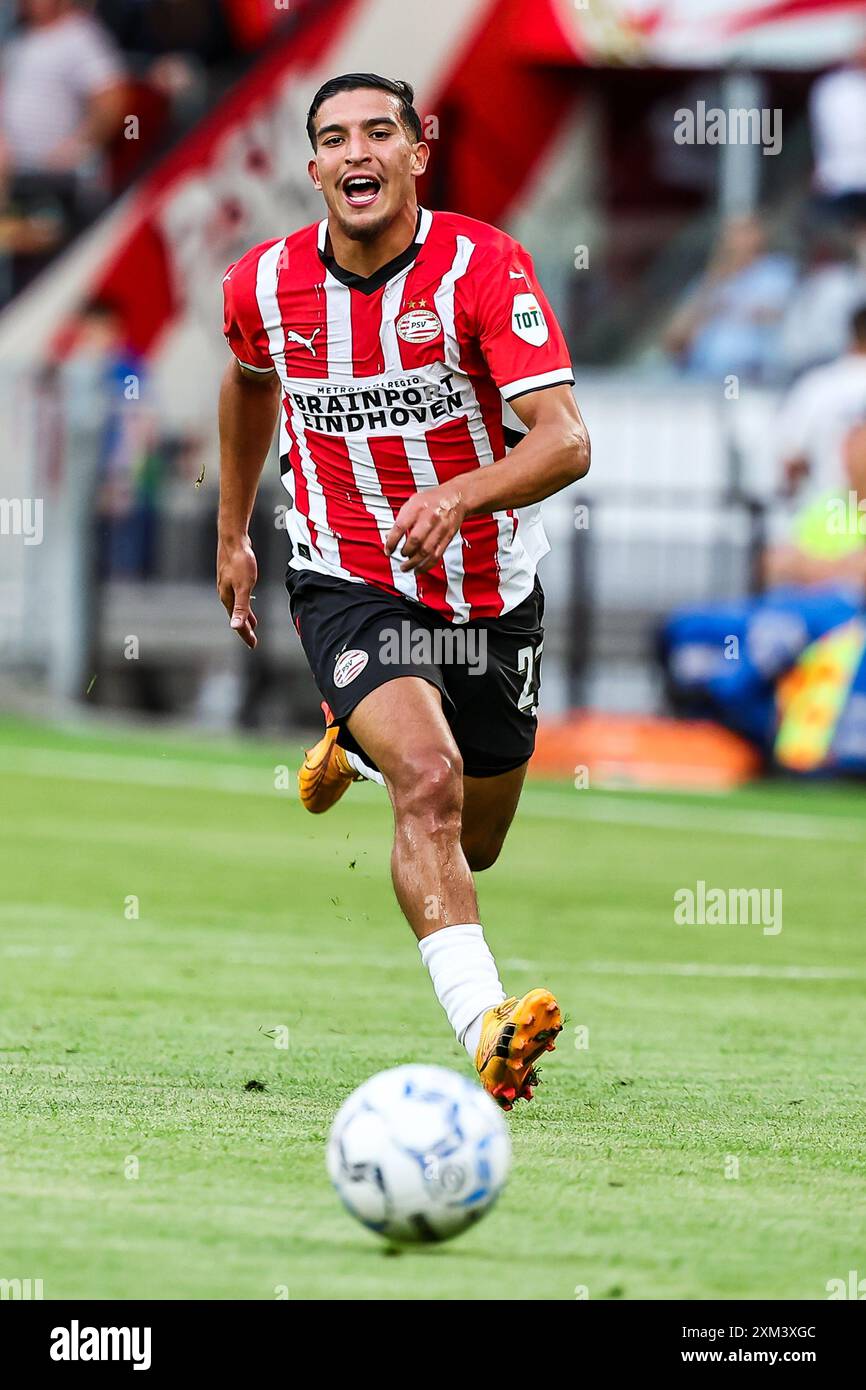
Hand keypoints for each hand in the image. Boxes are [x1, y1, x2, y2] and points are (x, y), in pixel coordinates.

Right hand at [217, 534, 257, 648]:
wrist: (233, 538)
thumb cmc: (239, 561)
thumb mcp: (243, 586)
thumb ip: (241, 607)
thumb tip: (234, 627)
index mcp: (228, 598)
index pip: (237, 622)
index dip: (246, 634)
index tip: (253, 645)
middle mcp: (225, 593)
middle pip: (236, 616)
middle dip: (244, 629)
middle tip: (252, 640)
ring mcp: (227, 584)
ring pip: (237, 606)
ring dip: (244, 616)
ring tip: (252, 624)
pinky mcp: (231, 576)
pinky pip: (238, 595)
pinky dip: (244, 603)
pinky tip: (247, 599)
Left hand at [385, 483, 465, 572]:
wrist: (456, 498)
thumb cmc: (431, 500)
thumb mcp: (413, 502)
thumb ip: (401, 519)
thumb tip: (388, 537)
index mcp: (417, 507)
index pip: (400, 527)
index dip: (392, 541)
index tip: (388, 550)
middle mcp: (429, 517)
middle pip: (415, 540)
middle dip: (404, 552)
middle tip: (400, 555)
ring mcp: (440, 529)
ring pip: (426, 551)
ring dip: (413, 562)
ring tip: (405, 567)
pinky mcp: (447, 538)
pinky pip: (436, 555)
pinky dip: (426, 566)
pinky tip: (418, 570)